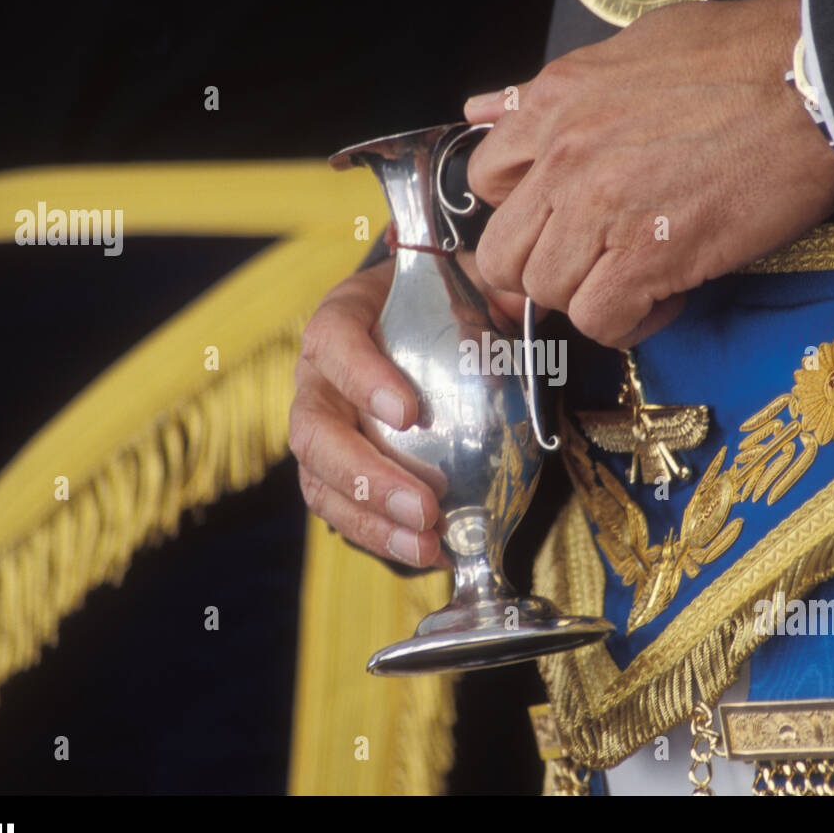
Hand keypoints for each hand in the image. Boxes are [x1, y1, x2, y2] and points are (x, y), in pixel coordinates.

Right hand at [289, 253, 524, 568]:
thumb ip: (494, 288)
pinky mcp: (331, 472)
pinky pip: (340, 510)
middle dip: (367, 476)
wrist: (422, 326)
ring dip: (371, 519)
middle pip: (314, 431)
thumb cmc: (444, 302)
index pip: (334, 341)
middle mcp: (317, 378)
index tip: (408, 413)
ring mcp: (321, 428)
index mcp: (342, 318)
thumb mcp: (470, 281)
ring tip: (426, 543)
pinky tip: (427, 551)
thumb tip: (519, 302)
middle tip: (425, 506)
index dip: (362, 378)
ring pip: (320, 481)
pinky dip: (379, 535)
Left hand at [464, 0, 833, 347]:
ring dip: (590, 297)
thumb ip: (553, 90)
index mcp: (554, 103)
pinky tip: (665, 297)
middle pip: (502, 255)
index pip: (485, 180)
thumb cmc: (742, 57)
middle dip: (541, 270)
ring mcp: (602, 208)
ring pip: (547, 294)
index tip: (558, 220)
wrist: (816, 78)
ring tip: (638, 278)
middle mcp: (564, 157)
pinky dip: (628, 324)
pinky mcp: (649, 255)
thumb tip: (486, 106)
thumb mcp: (630, 49)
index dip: (519, 211)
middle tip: (592, 264)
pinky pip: (600, 320)